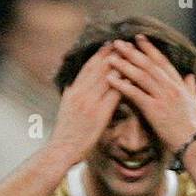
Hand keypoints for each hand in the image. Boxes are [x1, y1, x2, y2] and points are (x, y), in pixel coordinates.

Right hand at [48, 44, 120, 164]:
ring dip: (121, 66)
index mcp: (72, 91)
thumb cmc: (64, 133)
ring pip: (108, 78)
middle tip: (125, 45)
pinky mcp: (100, 115)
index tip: (109, 46)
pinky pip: (114, 95)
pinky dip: (124, 85)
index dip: (100, 55)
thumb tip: (72, 84)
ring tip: (132, 57)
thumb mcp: (64, 108)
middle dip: (113, 55)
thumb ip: (70, 94)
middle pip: (100, 69)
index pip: (88, 67)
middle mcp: (81, 94)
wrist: (61, 151)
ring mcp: (90, 104)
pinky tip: (133, 78)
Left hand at [106, 35, 195, 154]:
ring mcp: (162, 97)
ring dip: (125, 65)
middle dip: (132, 52)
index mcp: (178, 84)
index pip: (162, 61)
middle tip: (118, 43)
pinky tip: (112, 80)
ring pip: (141, 76)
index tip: (138, 39)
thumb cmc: (191, 126)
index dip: (149, 49)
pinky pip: (136, 94)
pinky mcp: (154, 110)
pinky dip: (123, 86)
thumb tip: (190, 77)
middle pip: (149, 65)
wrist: (192, 143)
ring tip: (111, 58)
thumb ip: (190, 88)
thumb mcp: (194, 103)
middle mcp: (170, 87)